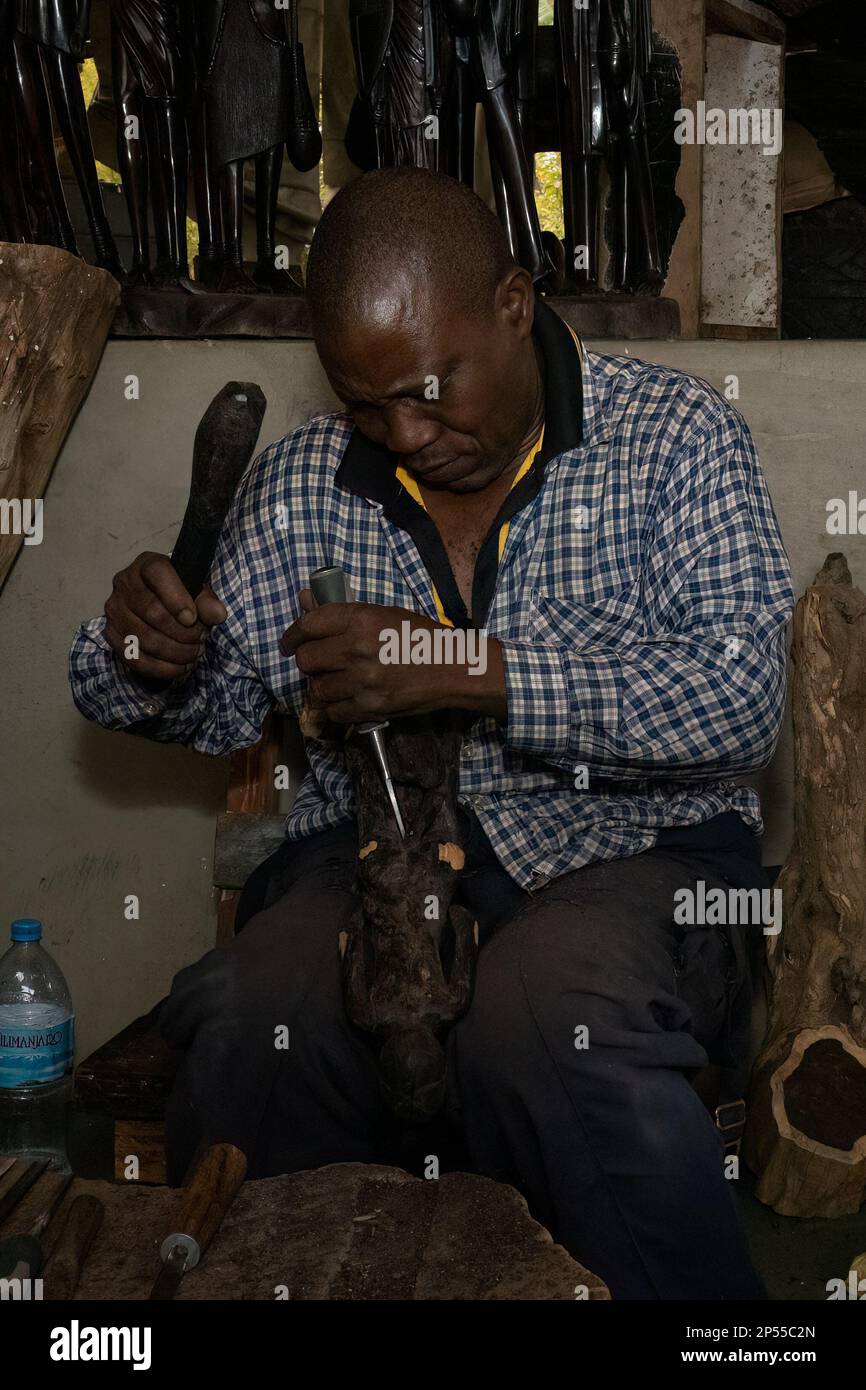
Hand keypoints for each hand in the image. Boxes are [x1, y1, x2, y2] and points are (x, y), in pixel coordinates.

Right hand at [104, 551, 226, 681]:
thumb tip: (218, 615)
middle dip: (182, 632)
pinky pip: (134, 658)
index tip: (193, 619)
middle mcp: (124, 583)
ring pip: (143, 638)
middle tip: (201, 640)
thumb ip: (208, 601)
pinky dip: (161, 668)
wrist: (158, 605)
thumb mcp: (197, 591)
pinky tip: (180, 668)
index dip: (177, 599)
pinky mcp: (111, 635)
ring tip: (194, 653)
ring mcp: (114, 610)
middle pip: (152, 612)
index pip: (158, 574)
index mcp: (147, 564)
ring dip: (175, 652)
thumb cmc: (180, 595)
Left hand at [280, 591, 506, 722]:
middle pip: (306, 660)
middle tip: (318, 663)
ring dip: (321, 686)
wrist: (452, 667)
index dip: (292, 635)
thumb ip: (341, 613)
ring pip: (316, 688)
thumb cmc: (419, 636)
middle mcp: (357, 648)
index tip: (289, 643)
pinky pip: (334, 711)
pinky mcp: (371, 706)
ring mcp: (363, 680)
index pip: (308, 625)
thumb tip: (304, 602)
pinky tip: (347, 697)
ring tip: (335, 681)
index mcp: (361, 618)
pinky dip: (335, 706)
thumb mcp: (382, 614)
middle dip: (307, 662)